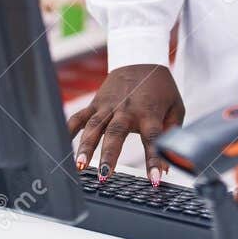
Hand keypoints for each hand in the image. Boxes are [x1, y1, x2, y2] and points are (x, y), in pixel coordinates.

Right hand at [67, 64, 184, 186]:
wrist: (141, 59)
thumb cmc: (161, 88)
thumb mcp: (176, 108)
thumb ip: (171, 134)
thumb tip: (167, 166)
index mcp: (149, 112)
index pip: (153, 139)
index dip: (154, 159)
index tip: (155, 178)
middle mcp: (127, 109)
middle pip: (116, 133)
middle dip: (109, 155)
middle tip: (105, 175)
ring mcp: (109, 105)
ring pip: (94, 127)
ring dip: (86, 147)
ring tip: (80, 166)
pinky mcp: (96, 102)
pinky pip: (79, 117)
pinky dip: (69, 130)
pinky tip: (61, 145)